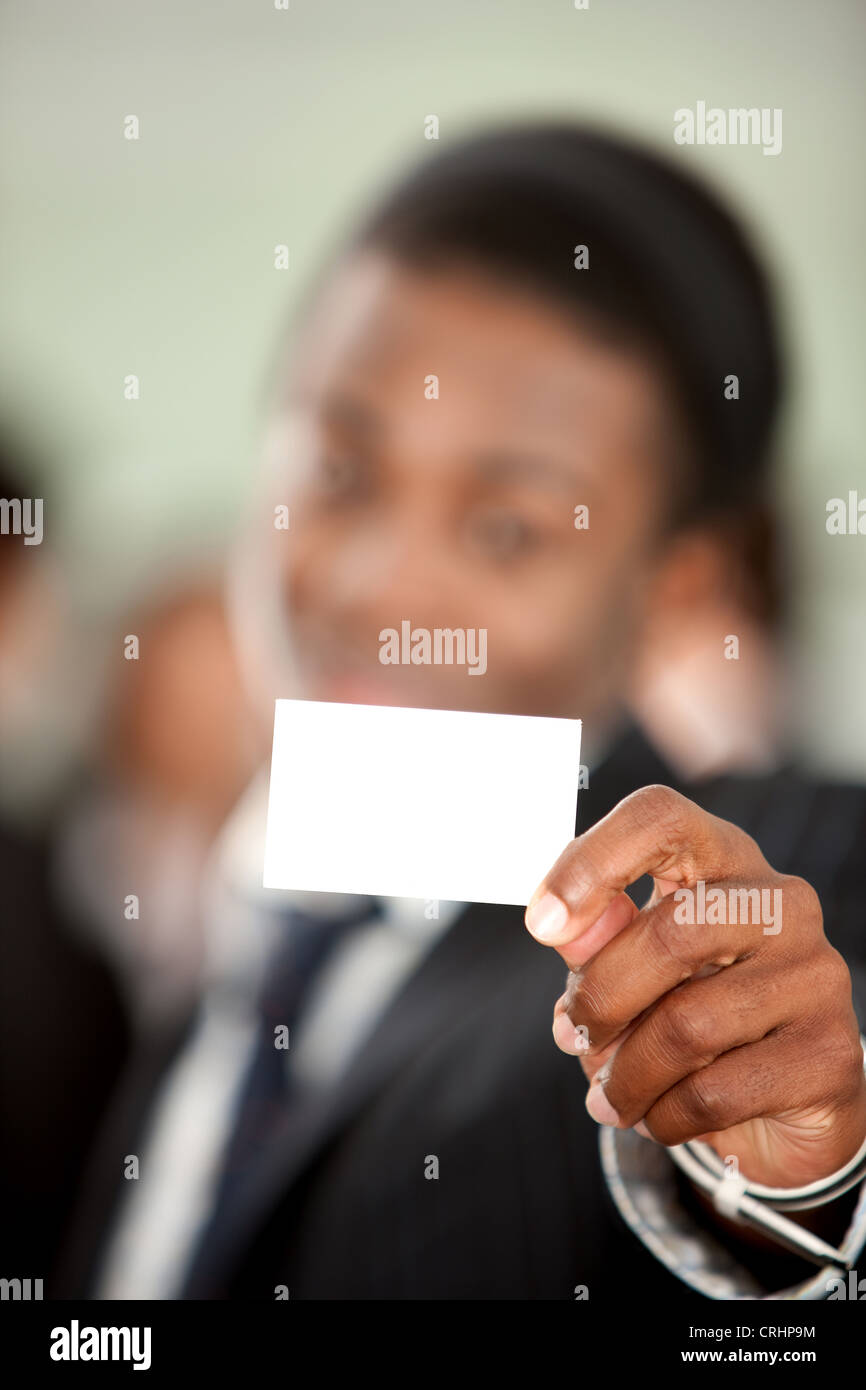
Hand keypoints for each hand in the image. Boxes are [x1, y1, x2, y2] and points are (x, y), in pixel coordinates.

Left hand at [524, 785, 865, 1187]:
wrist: (782, 1101)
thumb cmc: (694, 1011)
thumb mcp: (635, 968)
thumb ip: (598, 940)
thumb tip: (561, 928)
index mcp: (723, 860)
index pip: (661, 819)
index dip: (592, 862)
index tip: (541, 924)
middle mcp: (781, 902)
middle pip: (669, 932)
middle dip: (601, 998)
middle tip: (572, 1034)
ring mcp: (814, 974)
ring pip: (688, 1024)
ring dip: (625, 1074)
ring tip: (607, 1096)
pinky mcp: (829, 1052)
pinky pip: (715, 1091)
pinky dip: (665, 1115)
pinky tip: (658, 1116)